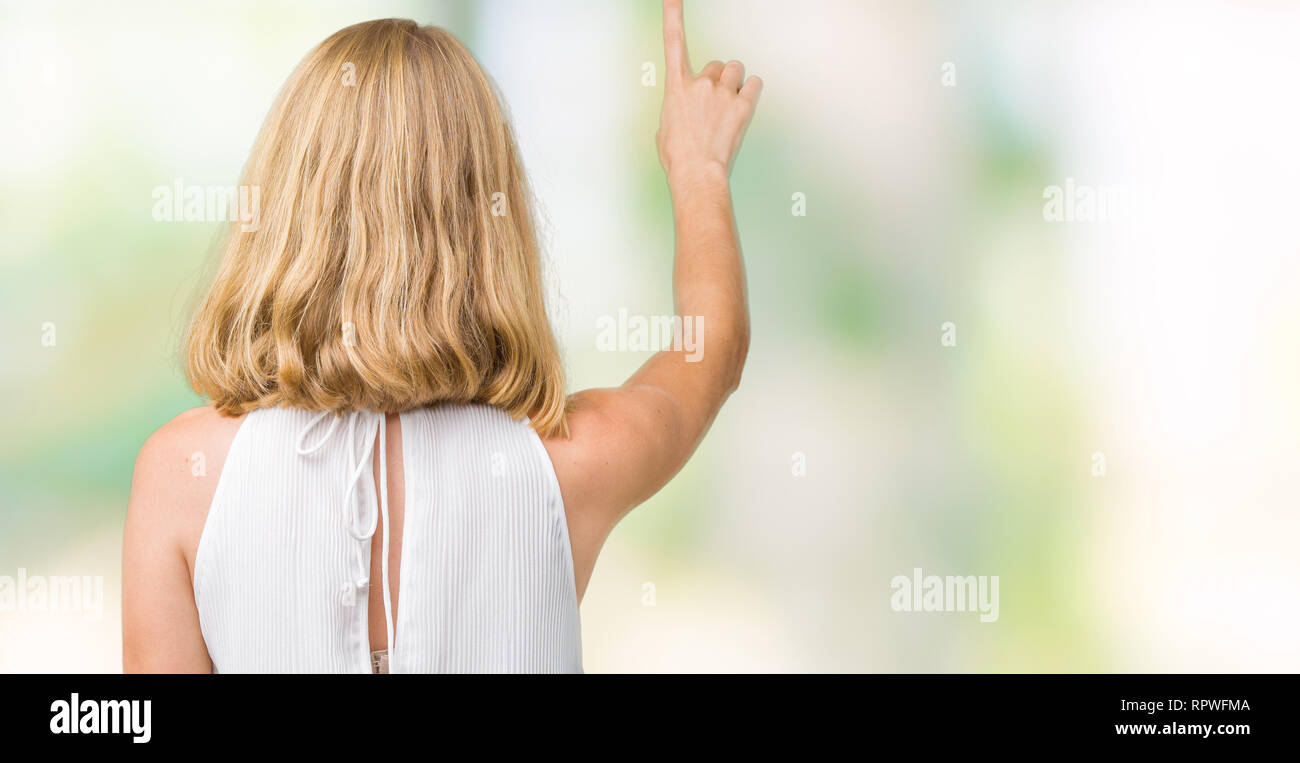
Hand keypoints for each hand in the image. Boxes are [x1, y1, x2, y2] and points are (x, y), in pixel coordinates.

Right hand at [656, 0, 761, 182]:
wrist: (696, 173)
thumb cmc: (678, 157)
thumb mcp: (665, 128)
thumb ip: (677, 108)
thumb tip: (686, 111)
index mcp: (676, 87)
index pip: (673, 42)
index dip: (673, 15)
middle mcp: (700, 83)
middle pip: (716, 65)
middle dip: (717, 80)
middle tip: (715, 105)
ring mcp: (722, 92)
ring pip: (735, 70)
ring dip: (734, 84)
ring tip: (729, 107)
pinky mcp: (742, 105)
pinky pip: (754, 83)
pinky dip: (751, 91)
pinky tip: (743, 106)